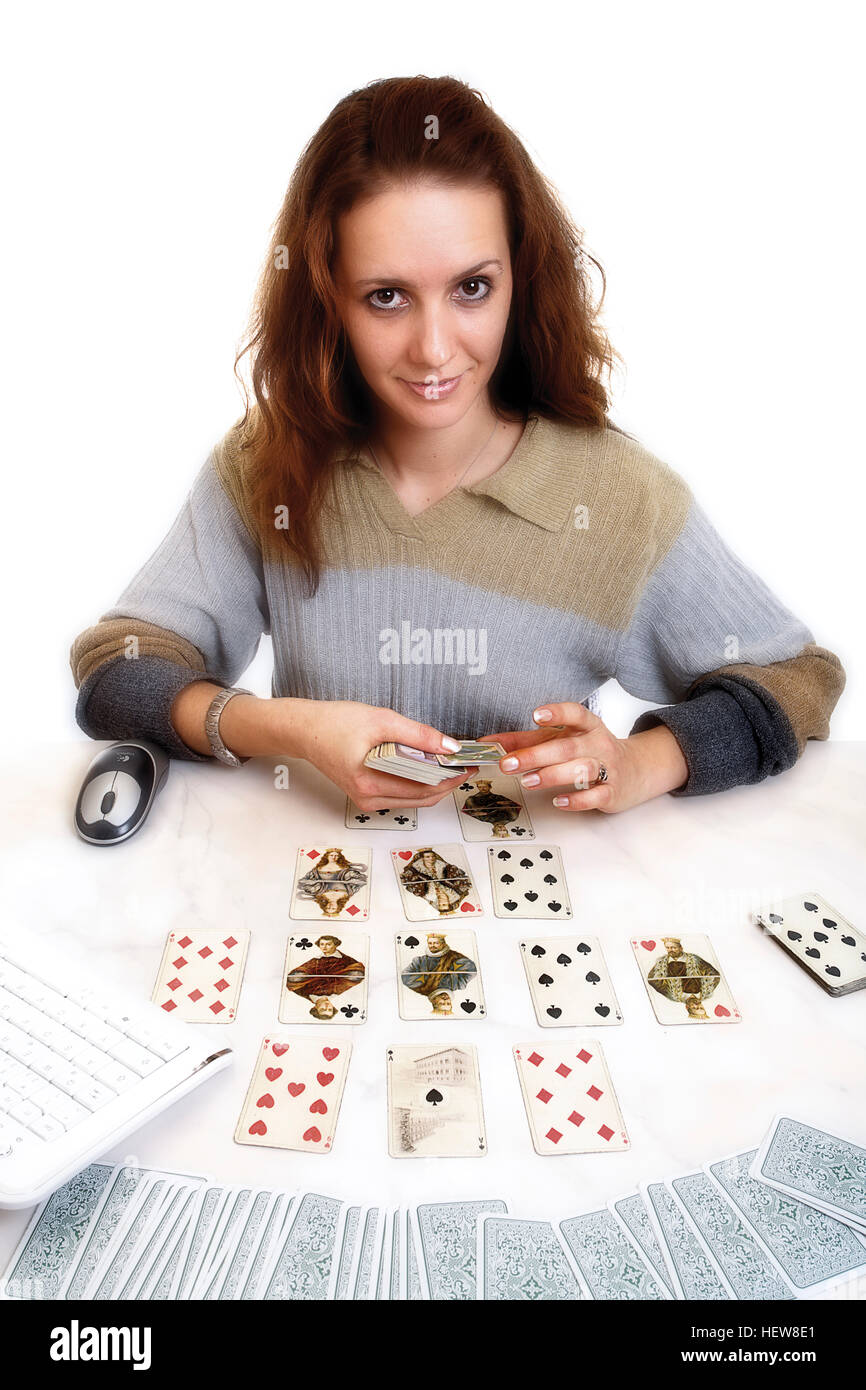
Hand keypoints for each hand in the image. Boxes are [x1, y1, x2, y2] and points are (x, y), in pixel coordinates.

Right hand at [295, 700, 476, 810]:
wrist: (306, 730)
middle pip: (422, 798)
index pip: (424, 787)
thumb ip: (418, 734)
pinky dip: (419, 784)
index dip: (451, 776)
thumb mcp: (381, 720)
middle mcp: (368, 798)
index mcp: (370, 783)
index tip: (468, 763)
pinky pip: (402, 795)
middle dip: (448, 782)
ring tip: (452, 765)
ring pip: (414, 799)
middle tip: (466, 765)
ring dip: (435, 784)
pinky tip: (429, 768)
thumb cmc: (336, 723)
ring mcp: (366, 800)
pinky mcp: (366, 796)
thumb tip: (449, 747)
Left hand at [479, 702, 687, 813]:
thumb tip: (490, 743)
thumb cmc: (590, 751)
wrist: (634, 770)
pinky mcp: (612, 792)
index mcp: (587, 726)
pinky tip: (558, 801)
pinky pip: (595, 795)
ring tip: (529, 781)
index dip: (557, 713)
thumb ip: (525, 740)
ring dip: (553, 775)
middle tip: (509, 763)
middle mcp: (598, 744)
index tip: (537, 715)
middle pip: (568, 747)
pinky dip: (576, 799)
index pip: (575, 714)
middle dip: (536, 755)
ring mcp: (607, 768)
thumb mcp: (560, 739)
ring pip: (582, 769)